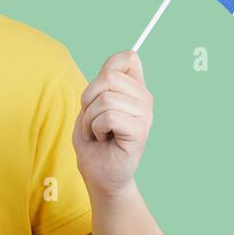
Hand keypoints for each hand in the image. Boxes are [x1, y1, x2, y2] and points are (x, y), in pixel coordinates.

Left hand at [72, 50, 152, 198]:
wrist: (99, 176)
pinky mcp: (140, 132)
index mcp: (135, 89)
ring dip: (90, 119)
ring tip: (98, 133)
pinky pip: (108, 117)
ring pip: (105, 99)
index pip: (127, 58)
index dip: (105, 72)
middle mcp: (144, 99)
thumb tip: (120, 61)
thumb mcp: (91, 104)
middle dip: (88, 100)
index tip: (98, 96)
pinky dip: (95, 129)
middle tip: (93, 120)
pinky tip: (103, 140)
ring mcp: (145, 115)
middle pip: (108, 77)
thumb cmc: (94, 141)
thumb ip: (103, 81)